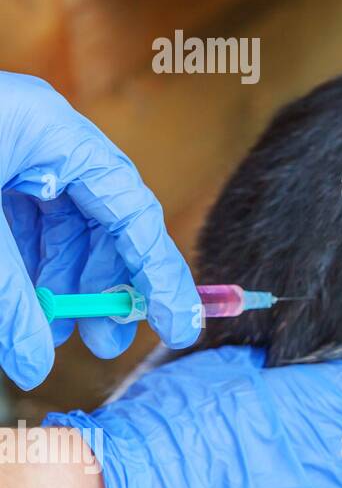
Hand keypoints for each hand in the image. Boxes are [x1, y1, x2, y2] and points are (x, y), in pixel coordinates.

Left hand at [0, 72, 200, 387]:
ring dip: (63, 283)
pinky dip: (28, 271)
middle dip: (104, 283)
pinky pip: (21, 228)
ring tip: (57, 332)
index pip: (130, 206)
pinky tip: (25, 307)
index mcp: (50, 129)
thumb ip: (7, 296)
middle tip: (107, 339)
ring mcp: (8, 155)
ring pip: (59, 227)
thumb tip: (33, 358)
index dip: (157, 269)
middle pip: (100, 217)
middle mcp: (38, 138)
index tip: (179, 323)